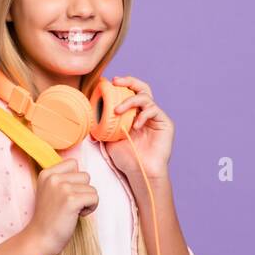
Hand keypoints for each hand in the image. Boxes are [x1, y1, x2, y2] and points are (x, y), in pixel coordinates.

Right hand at [22, 157, 98, 254]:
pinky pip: (95, 198)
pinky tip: (78, 215)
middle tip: (70, 205)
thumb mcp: (49, 191)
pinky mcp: (71, 200)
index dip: (75, 180)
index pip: (73, 163)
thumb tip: (83, 175)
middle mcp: (53, 178)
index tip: (66, 194)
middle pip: (85, 176)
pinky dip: (91, 208)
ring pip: (92, 188)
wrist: (41, 238)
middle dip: (83, 191)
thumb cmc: (49, 218)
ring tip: (73, 211)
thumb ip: (62, 179)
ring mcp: (62, 188)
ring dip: (87, 201)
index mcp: (47, 173)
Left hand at [104, 74, 173, 190]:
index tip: (108, 83)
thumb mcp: (109, 139)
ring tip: (118, 110)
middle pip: (141, 88)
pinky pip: (154, 110)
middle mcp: (146, 113)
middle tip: (116, 82)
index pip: (130, 93)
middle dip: (129, 81)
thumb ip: (103, 125)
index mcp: (134, 114)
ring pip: (146, 97)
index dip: (122, 85)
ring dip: (130, 100)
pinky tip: (135, 125)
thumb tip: (88, 114)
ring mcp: (156, 117)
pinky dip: (143, 115)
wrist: (140, 172)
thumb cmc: (126, 159)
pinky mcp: (165, 123)